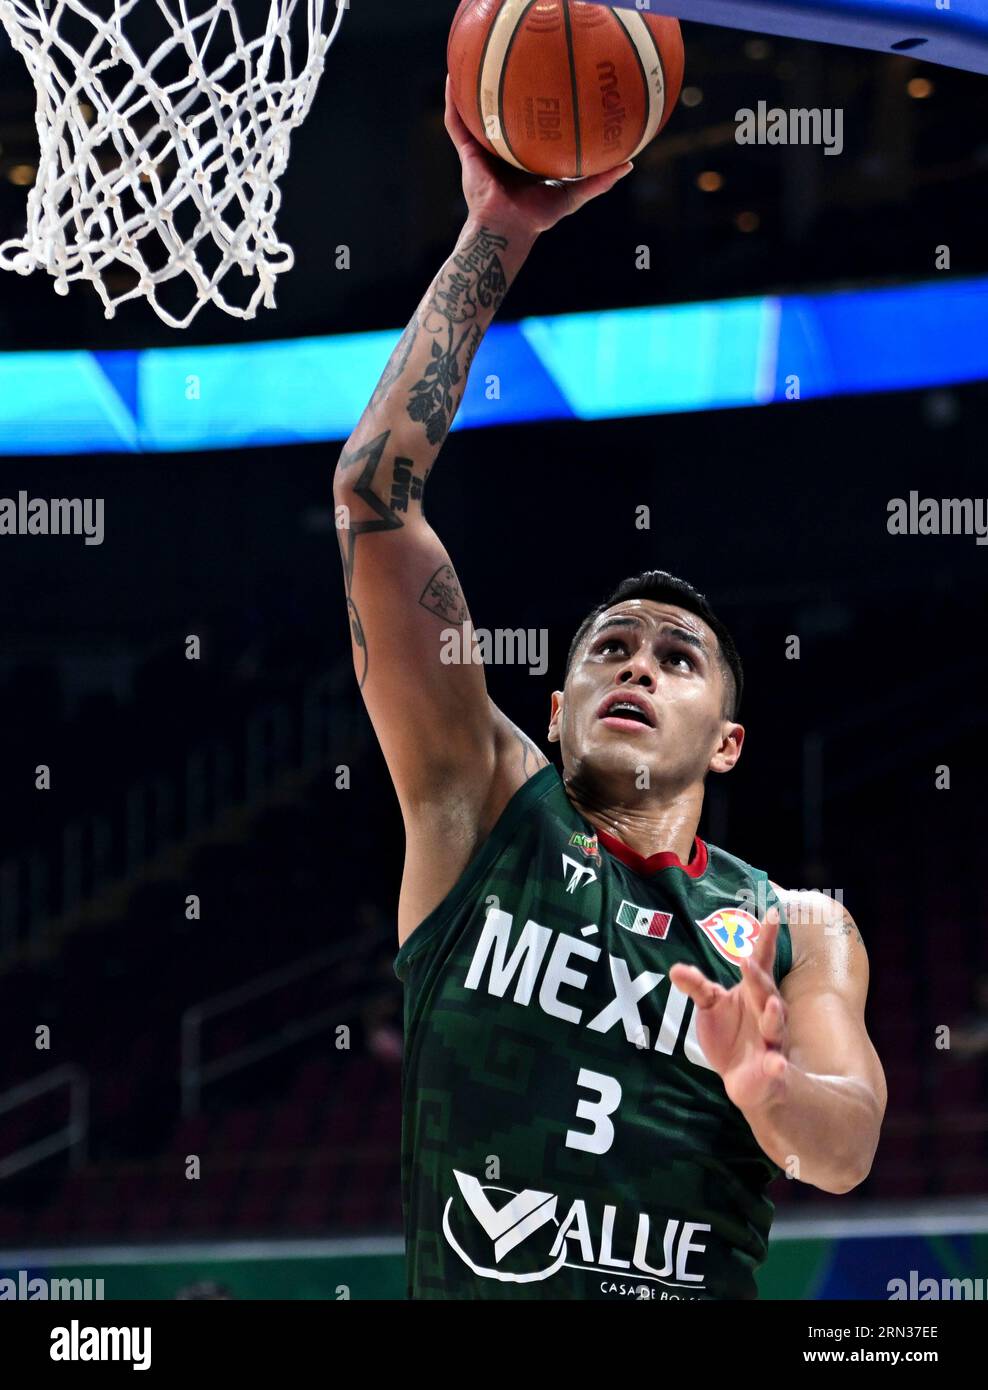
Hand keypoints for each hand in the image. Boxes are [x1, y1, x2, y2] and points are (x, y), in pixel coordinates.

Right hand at [444, 76, 632, 238]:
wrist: (509, 228)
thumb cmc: (538, 216)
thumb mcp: (573, 194)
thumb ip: (599, 180)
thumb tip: (629, 165)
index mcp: (522, 158)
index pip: (527, 126)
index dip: (534, 104)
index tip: (546, 82)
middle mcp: (501, 150)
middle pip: (501, 113)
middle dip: (503, 89)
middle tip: (514, 61)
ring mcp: (482, 150)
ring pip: (475, 112)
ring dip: (471, 86)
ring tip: (474, 58)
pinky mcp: (467, 152)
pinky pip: (457, 123)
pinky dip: (453, 101)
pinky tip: (453, 77)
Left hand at [669, 908, 789, 1115]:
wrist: (744, 1079)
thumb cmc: (730, 1035)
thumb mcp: (710, 1007)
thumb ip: (697, 987)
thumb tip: (675, 968)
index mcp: (754, 992)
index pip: (762, 961)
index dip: (767, 938)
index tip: (773, 913)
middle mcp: (768, 1011)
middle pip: (765, 990)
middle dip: (756, 978)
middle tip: (745, 961)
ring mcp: (773, 1039)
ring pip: (776, 1025)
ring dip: (775, 1015)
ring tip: (772, 1006)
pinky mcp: (771, 1067)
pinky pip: (776, 1065)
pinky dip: (776, 1065)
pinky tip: (777, 1065)